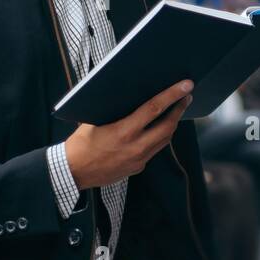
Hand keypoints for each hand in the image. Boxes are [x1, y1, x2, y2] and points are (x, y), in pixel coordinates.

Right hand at [64, 80, 193, 189]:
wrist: (72, 173)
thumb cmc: (80, 144)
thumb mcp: (94, 121)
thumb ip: (114, 110)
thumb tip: (131, 94)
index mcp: (123, 132)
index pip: (154, 109)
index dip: (172, 95)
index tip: (186, 86)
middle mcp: (135, 147)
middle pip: (167, 126)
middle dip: (179, 109)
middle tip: (186, 96)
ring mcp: (138, 160)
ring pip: (164, 140)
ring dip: (172, 124)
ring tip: (176, 110)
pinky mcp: (137, 168)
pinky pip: (154, 150)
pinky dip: (158, 137)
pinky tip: (157, 129)